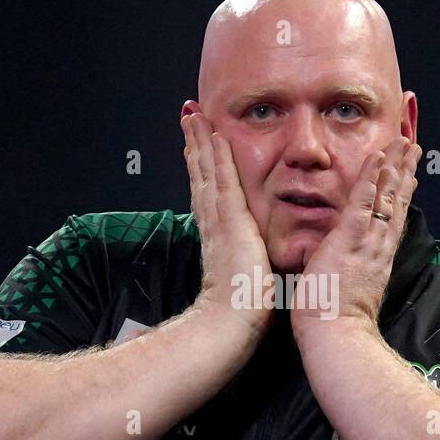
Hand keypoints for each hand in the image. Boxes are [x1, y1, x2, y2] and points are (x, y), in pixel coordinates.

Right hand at [181, 112, 273, 339]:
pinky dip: (216, 157)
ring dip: (200, 141)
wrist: (231, 325)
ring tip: (193, 114)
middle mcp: (213, 224)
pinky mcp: (230, 221)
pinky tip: (214, 135)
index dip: (201, 168)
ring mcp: (219, 221)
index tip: (196, 146)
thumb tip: (251, 266)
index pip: (208, 194)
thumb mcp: (245, 280)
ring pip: (207, 171)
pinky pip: (222, 180)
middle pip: (200, 175)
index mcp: (218, 238)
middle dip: (194, 145)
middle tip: (188, 116)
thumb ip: (246, 267)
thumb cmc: (240, 312)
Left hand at [290, 135, 421, 338]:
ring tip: (402, 141)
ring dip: (394, 166)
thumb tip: (329, 262)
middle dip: (404, 172)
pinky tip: (378, 157)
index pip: (391, 221)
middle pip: (396, 203)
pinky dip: (371, 178)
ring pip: (386, 197)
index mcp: (376, 260)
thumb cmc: (334, 322)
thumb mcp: (345, 290)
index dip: (400, 196)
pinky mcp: (350, 239)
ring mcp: (367, 242)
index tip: (408, 176)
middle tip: (412, 146)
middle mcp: (379, 248)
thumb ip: (343, 271)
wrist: (336, 336)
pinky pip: (363, 202)